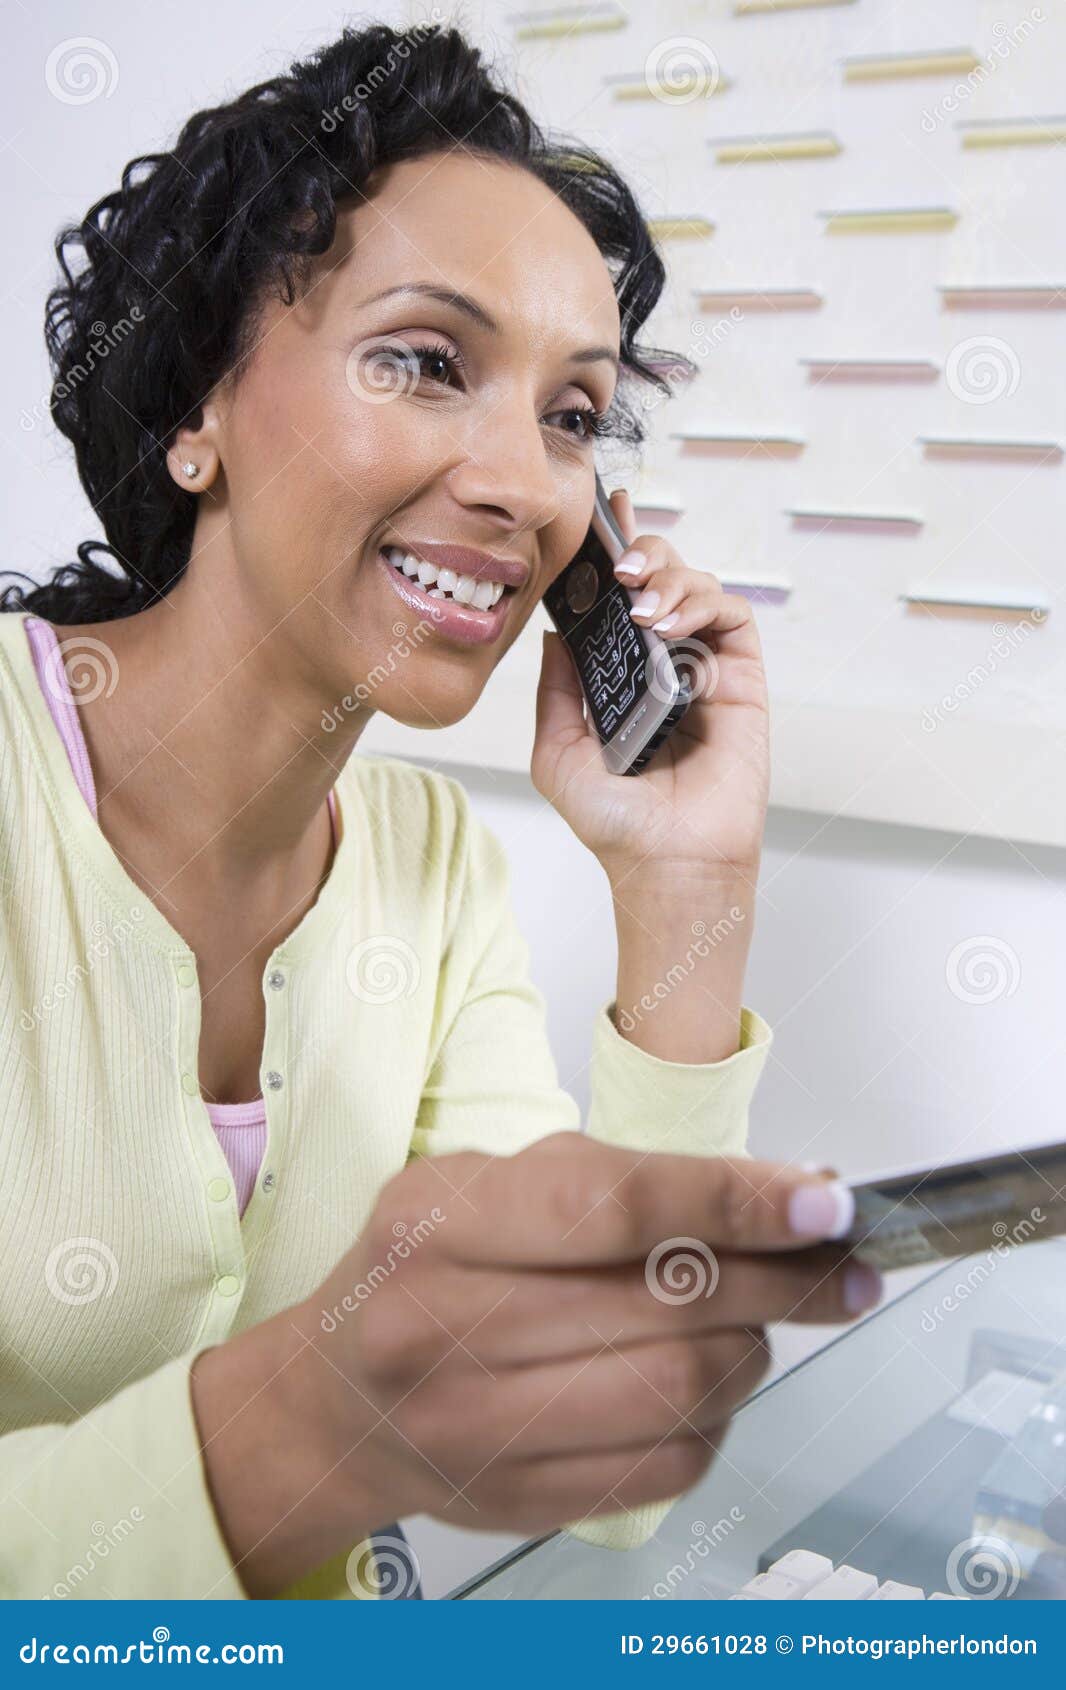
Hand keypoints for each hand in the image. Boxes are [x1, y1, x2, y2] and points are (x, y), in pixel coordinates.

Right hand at [193, 1137, 879, 1594]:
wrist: (333, 1403)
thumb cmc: (421, 1270)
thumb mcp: (482, 1184)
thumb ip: (611, 1180)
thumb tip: (769, 1191)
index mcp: (439, 1223)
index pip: (614, 1209)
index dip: (734, 1202)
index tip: (824, 1200)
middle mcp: (448, 1327)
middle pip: (667, 1306)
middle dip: (783, 1280)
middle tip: (843, 1265)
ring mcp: (480, 1428)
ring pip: (682, 1390)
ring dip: (755, 1349)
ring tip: (763, 1319)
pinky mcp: (519, 1500)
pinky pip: (669, 1464)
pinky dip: (718, 1417)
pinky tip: (710, 1380)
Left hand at [531, 489, 769, 887]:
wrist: (665, 863)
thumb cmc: (614, 819)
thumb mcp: (558, 750)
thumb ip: (556, 688)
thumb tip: (554, 629)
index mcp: (620, 672)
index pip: (617, 598)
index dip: (612, 551)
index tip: (597, 513)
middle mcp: (663, 662)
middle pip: (660, 578)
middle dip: (641, 553)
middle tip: (621, 566)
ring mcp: (704, 668)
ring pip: (697, 587)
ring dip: (669, 579)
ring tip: (642, 606)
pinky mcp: (742, 680)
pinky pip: (732, 617)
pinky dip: (702, 604)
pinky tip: (667, 626)